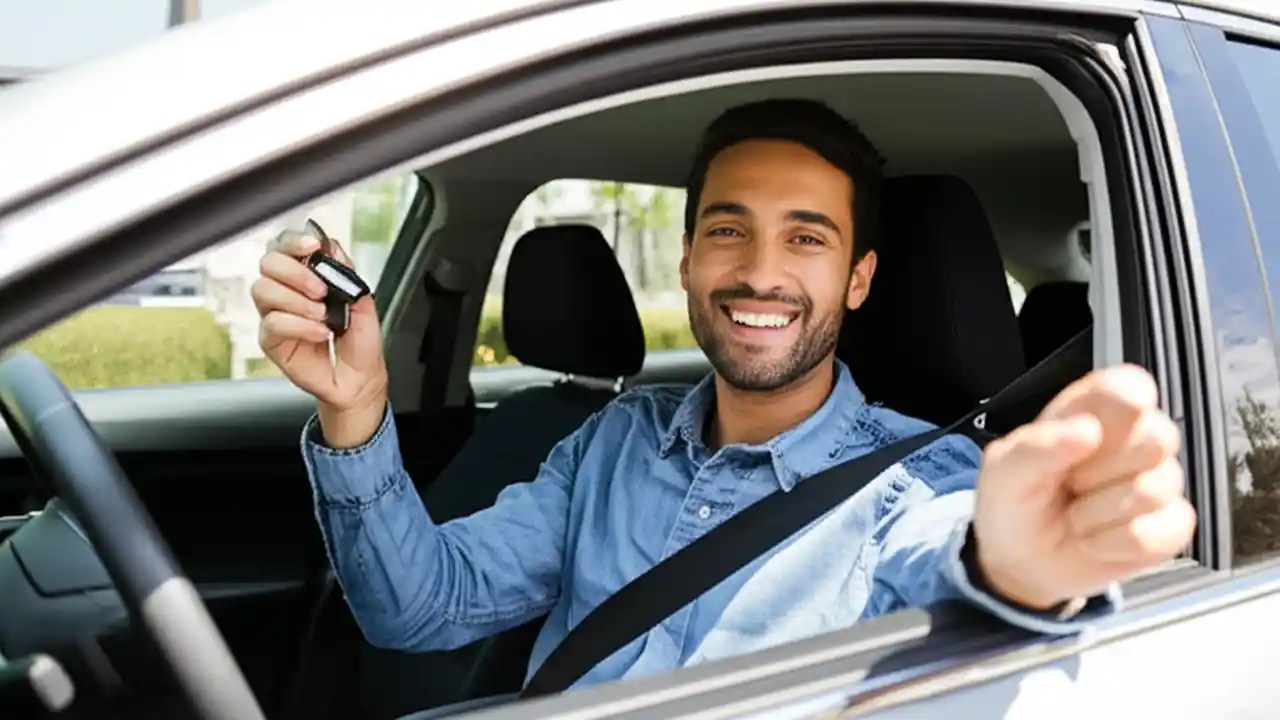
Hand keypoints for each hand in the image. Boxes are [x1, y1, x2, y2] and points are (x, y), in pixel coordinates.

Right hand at [252, 230, 387, 447]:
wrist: (360, 377)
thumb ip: (346, 273)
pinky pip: (273, 323)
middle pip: (268, 263)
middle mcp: (286, 291)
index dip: (293, 241)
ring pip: (263, 290)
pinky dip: (300, 325)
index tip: (312, 246)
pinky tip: (320, 333)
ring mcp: (275, 314)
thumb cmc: (359, 341)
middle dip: (295, 272)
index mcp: (306, 276)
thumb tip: (332, 247)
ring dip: (297, 300)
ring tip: (323, 315)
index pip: (285, 246)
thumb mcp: (363, 301)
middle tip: (321, 290)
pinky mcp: (271, 339)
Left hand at [972, 364, 1196, 610]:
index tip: (1097, 427)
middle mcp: (1134, 441)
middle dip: (1100, 470)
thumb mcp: (1005, 471)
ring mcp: (1158, 484)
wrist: (1019, 564)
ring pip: (1153, 488)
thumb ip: (1037, 446)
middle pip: (1157, 436)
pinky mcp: (1169, 527)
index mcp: (1092, 412)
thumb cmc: (1014, 503)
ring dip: (1099, 512)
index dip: (1127, 398)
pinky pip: (1159, 532)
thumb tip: (1088, 429)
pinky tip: (1095, 541)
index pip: (1130, 386)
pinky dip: (1116, 544)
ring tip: (1076, 515)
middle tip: (1068, 484)